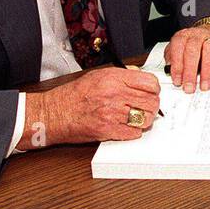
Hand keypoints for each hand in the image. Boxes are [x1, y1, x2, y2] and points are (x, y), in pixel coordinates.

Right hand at [23, 66, 160, 148]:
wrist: (55, 113)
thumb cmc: (74, 95)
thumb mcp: (98, 75)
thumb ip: (122, 75)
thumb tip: (140, 77)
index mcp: (113, 78)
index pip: (150, 83)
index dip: (154, 89)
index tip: (151, 92)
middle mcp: (114, 94)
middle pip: (151, 102)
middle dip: (151, 106)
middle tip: (145, 107)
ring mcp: (112, 113)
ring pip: (146, 119)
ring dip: (144, 120)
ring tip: (136, 118)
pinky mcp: (108, 130)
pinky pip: (134, 133)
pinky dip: (133, 132)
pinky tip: (125, 127)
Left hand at [166, 24, 209, 92]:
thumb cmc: (197, 43)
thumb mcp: (182, 48)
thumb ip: (173, 58)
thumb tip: (169, 72)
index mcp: (184, 35)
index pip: (177, 48)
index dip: (177, 66)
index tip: (177, 81)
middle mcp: (198, 34)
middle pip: (192, 50)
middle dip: (190, 72)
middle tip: (189, 87)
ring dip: (206, 71)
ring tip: (204, 86)